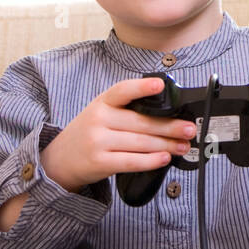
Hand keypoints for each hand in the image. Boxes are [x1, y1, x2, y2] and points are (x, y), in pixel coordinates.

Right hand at [40, 76, 197, 192]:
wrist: (58, 160)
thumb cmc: (90, 133)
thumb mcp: (101, 113)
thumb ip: (128, 109)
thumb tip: (169, 114)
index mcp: (102, 102)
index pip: (123, 90)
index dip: (142, 87)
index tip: (160, 85)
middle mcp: (98, 119)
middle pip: (142, 122)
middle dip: (171, 126)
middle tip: (190, 129)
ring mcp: (97, 141)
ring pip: (140, 143)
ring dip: (167, 145)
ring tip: (183, 146)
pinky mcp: (99, 162)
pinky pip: (131, 161)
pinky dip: (151, 160)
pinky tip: (164, 158)